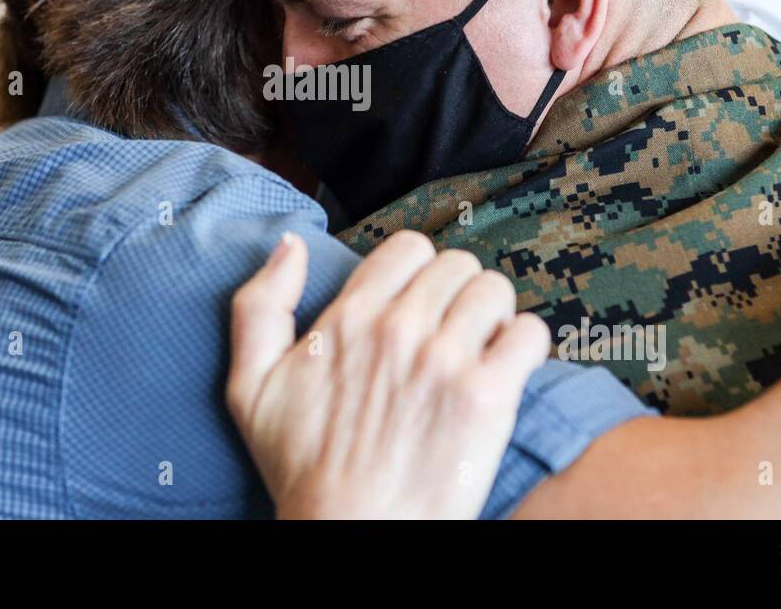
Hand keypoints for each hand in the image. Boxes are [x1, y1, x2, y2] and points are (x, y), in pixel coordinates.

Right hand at [227, 229, 549, 518]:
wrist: (350, 533)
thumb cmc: (302, 469)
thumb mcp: (250, 386)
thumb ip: (260, 305)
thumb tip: (289, 246)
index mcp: (347, 319)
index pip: (408, 247)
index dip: (418, 270)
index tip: (419, 302)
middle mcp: (397, 330)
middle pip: (456, 265)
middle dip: (457, 293)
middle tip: (453, 330)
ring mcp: (445, 361)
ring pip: (494, 290)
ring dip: (493, 315)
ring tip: (482, 348)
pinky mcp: (487, 398)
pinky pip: (530, 334)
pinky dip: (525, 346)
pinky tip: (506, 371)